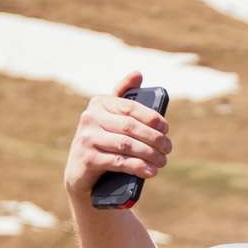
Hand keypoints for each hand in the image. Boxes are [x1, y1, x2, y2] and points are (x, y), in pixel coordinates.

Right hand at [63, 71, 172, 202]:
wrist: (80, 174)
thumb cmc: (102, 143)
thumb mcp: (110, 119)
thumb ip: (124, 99)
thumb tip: (138, 74)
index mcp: (99, 104)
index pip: (130, 107)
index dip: (151, 117)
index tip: (166, 129)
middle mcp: (90, 118)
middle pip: (130, 126)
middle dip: (154, 138)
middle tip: (168, 148)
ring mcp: (87, 138)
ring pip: (126, 144)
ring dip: (149, 154)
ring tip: (162, 161)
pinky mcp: (87, 159)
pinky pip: (119, 162)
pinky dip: (138, 167)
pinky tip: (151, 172)